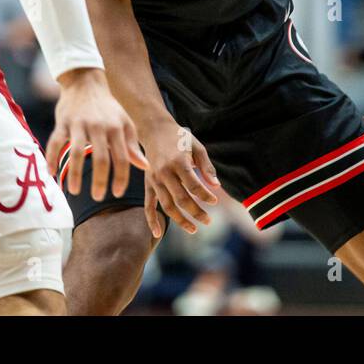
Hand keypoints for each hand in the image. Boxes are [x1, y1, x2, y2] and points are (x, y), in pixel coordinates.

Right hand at [46, 68, 143, 201]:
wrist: (86, 82)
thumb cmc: (108, 108)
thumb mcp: (124, 123)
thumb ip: (132, 146)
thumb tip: (145, 167)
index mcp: (116, 128)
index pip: (122, 158)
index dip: (120, 177)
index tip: (117, 193)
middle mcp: (98, 127)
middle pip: (100, 158)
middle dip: (100, 180)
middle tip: (98, 197)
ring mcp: (79, 124)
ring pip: (76, 152)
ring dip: (75, 174)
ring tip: (75, 191)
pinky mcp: (62, 122)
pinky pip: (55, 142)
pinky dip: (51, 158)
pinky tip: (51, 173)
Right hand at [140, 117, 221, 237]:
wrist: (154, 129)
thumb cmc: (179, 138)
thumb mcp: (197, 146)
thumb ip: (206, 167)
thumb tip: (216, 186)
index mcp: (178, 161)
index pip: (194, 185)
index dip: (205, 196)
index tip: (215, 202)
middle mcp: (164, 172)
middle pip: (181, 199)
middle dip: (196, 212)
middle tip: (208, 221)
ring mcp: (154, 179)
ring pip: (167, 205)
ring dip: (180, 220)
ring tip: (194, 229)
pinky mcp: (148, 183)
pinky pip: (148, 205)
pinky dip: (151, 221)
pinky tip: (158, 234)